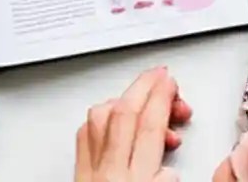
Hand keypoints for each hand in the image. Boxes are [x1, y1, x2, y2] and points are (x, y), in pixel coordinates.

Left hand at [75, 67, 191, 181]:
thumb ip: (166, 181)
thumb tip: (170, 169)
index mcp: (136, 180)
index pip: (150, 126)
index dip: (161, 97)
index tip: (170, 83)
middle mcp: (109, 172)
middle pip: (124, 114)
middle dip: (144, 86)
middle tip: (159, 75)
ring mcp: (89, 172)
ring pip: (99, 119)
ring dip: (121, 99)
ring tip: (139, 96)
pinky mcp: (77, 175)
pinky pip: (83, 136)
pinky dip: (99, 119)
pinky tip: (109, 119)